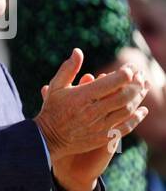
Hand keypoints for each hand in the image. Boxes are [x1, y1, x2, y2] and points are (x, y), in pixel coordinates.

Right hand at [34, 48, 147, 162]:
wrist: (46, 139)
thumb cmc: (52, 109)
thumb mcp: (56, 87)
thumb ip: (68, 69)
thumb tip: (78, 51)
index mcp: (82, 96)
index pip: (114, 81)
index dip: (127, 72)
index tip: (130, 67)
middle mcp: (92, 111)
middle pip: (124, 95)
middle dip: (136, 83)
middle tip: (140, 76)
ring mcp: (99, 126)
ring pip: (127, 110)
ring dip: (139, 97)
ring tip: (143, 88)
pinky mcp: (102, 137)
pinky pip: (126, 127)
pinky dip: (137, 118)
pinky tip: (142, 110)